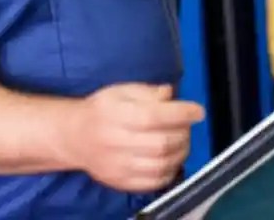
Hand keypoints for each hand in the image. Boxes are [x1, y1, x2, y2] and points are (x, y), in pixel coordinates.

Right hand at [61, 83, 204, 192]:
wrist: (75, 137)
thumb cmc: (102, 110)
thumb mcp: (121, 91)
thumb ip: (147, 92)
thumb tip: (170, 94)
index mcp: (117, 115)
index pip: (154, 116)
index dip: (181, 113)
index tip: (198, 111)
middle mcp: (117, 142)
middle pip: (161, 143)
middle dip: (183, 133)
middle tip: (187, 126)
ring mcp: (119, 166)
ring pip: (161, 165)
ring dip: (180, 153)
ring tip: (182, 141)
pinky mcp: (121, 182)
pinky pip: (153, 182)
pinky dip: (170, 172)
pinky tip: (172, 159)